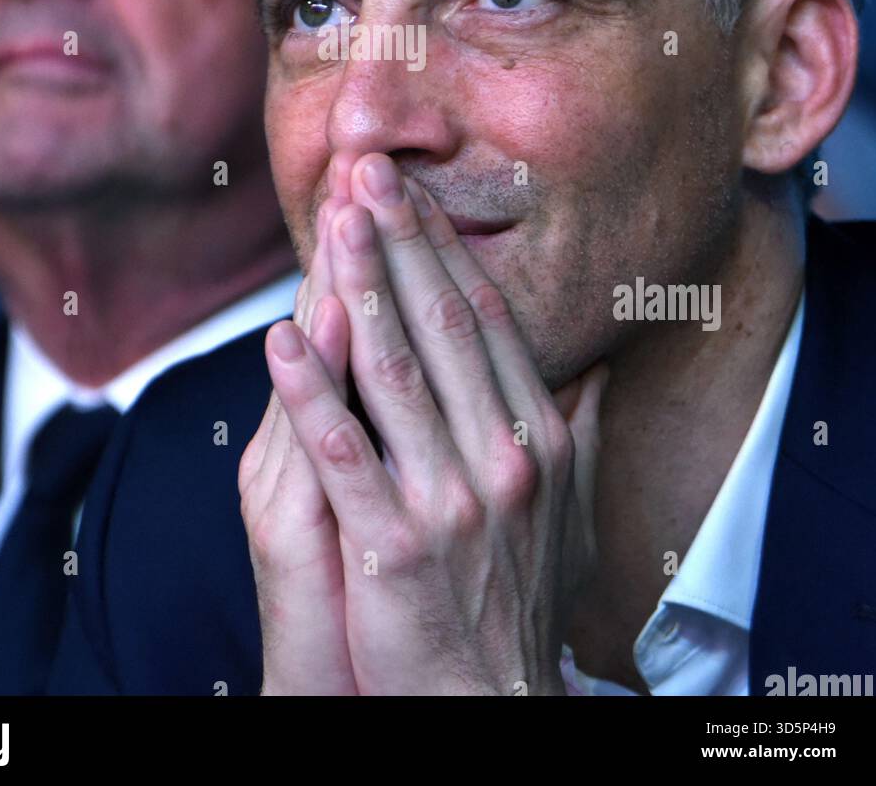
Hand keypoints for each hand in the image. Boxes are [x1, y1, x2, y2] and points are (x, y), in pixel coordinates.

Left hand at [262, 152, 606, 695]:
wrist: (491, 708)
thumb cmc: (521, 604)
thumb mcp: (572, 516)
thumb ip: (582, 435)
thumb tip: (594, 370)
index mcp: (539, 438)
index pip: (488, 319)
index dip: (446, 248)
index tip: (415, 189)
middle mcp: (504, 457)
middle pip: (445, 323)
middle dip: (402, 238)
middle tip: (367, 167)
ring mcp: (450, 500)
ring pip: (396, 370)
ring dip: (360, 287)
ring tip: (333, 221)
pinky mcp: (393, 546)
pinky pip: (343, 454)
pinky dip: (310, 393)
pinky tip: (280, 340)